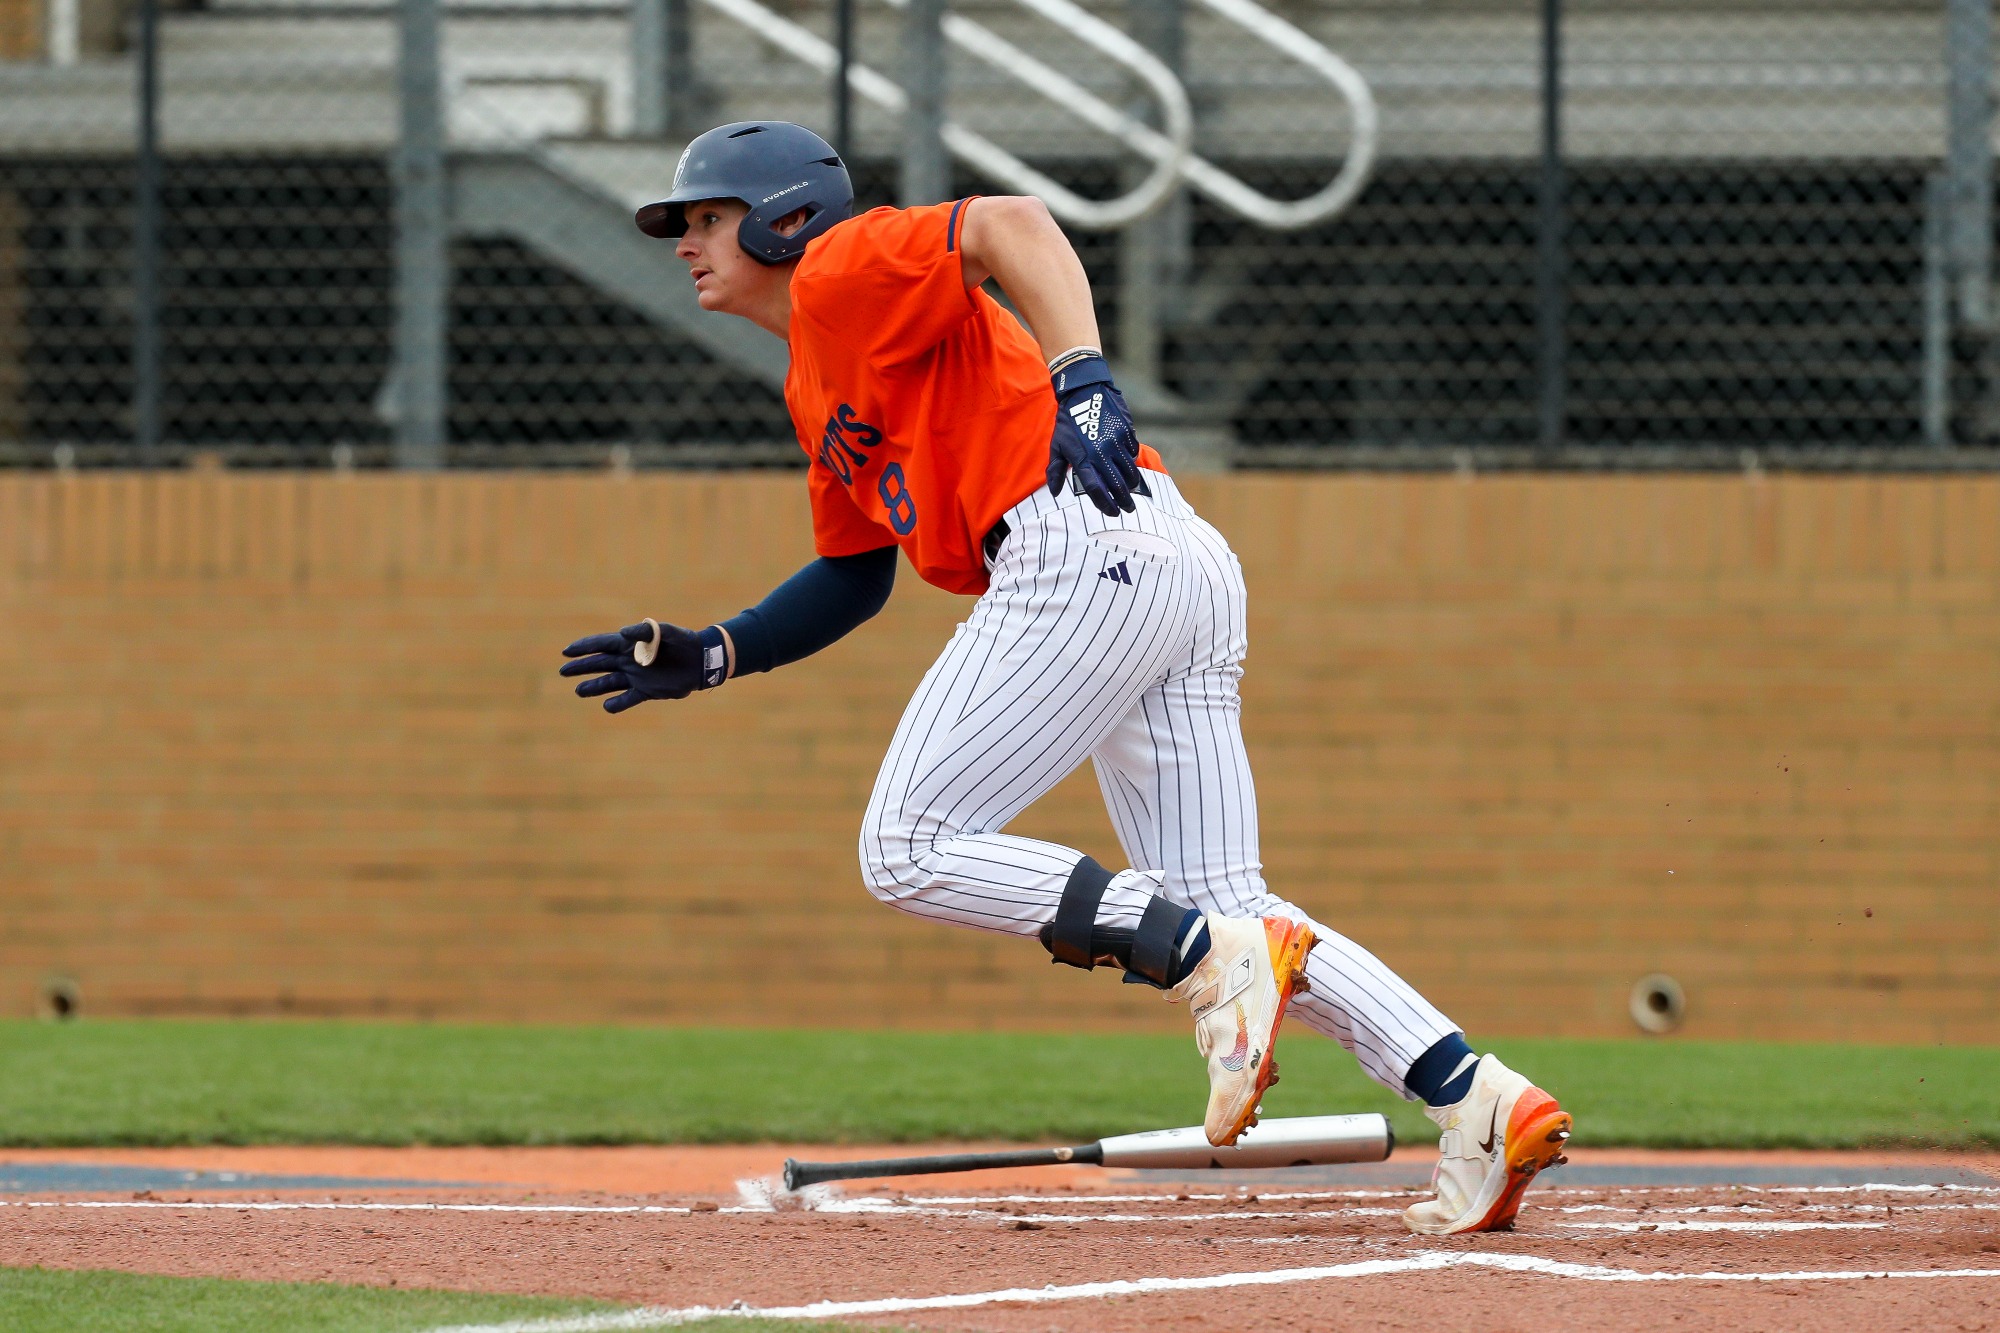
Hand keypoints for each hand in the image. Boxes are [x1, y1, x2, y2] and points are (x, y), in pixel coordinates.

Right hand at [559, 619, 724, 713]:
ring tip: (578, 691)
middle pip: (600, 664)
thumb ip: (646, 631)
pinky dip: (617, 704)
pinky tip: (607, 706)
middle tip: (563, 671)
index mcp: (632, 644)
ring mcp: (637, 676)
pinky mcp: (647, 691)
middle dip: (581, 667)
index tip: (566, 651)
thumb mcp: (668, 632)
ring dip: (594, 686)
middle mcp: (630, 660)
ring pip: (609, 682)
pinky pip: (628, 699)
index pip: (602, 645)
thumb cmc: (684, 642)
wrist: (702, 661)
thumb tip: (624, 633)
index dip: (584, 647)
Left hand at [1047, 353, 1141, 516]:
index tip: (1112, 513)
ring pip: (1129, 471)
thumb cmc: (1068, 421)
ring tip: (1132, 491)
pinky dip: (1132, 462)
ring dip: (1131, 484)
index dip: (1105, 504)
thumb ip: (1055, 470)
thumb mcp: (1057, 445)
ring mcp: (1116, 442)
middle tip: (1128, 509)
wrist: (1084, 390)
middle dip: (1124, 500)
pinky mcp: (1126, 432)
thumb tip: (1055, 492)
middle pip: (1117, 484)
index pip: (1096, 489)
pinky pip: (1132, 453)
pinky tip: (1130, 468)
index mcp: (1083, 458)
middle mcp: (1101, 453)